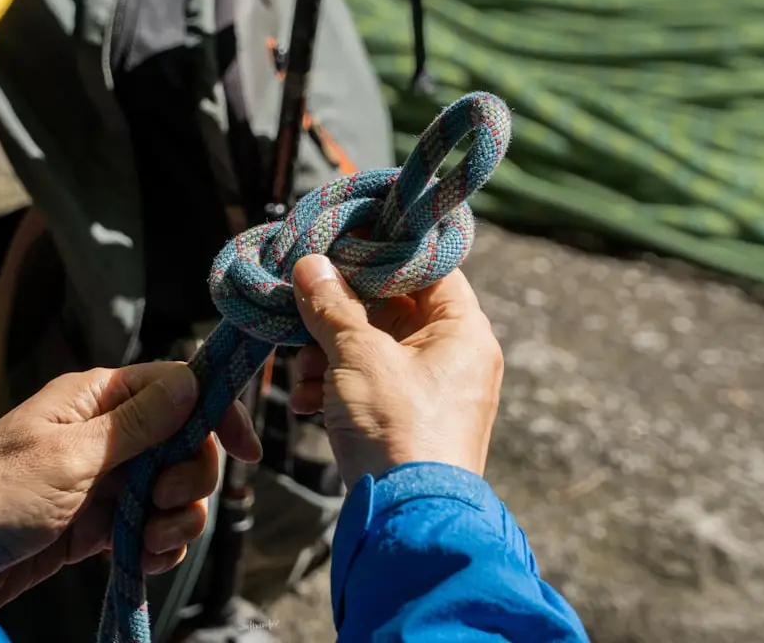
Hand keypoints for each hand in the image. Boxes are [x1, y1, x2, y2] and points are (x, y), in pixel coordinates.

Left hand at [0, 362, 261, 612]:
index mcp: (97, 399)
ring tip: (148, 539)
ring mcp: (109, 479)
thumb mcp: (70, 455)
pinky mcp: (104, 522)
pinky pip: (154, 526)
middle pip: (187, 442)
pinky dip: (159, 545)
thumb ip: (137, 422)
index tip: (247, 450)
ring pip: (176, 489)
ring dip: (178, 518)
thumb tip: (191, 381)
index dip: (217, 411)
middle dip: (190, 476)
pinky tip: (141, 559)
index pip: (177, 386)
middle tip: (159, 497)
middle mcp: (109, 433)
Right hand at [290, 254, 502, 484]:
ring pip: (371, 350)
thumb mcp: (358, 357)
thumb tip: (311, 264)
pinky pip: (368, 387)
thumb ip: (332, 306)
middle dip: (338, 315)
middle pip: (390, 309)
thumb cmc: (397, 428)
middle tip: (302, 311)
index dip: (381, 252)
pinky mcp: (404, 421)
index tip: (338, 244)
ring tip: (301, 372)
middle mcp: (453, 357)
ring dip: (327, 355)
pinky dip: (335, 388)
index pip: (427, 267)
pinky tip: (304, 402)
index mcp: (462, 331)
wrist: (405, 520)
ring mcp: (430, 391)